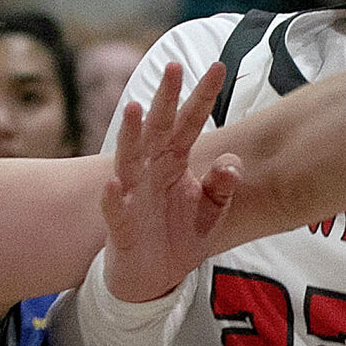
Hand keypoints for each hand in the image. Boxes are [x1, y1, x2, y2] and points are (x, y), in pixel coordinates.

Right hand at [100, 61, 241, 303]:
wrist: (151, 278)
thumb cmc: (178, 235)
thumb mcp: (211, 212)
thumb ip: (223, 187)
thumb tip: (232, 163)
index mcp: (175, 163)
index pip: (190, 122)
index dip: (203, 95)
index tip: (220, 66)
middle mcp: (151, 172)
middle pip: (158, 129)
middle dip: (166, 99)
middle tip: (174, 66)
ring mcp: (133, 196)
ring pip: (129, 159)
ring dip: (130, 135)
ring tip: (134, 109)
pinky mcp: (121, 228)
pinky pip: (115, 210)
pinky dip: (113, 197)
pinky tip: (113, 182)